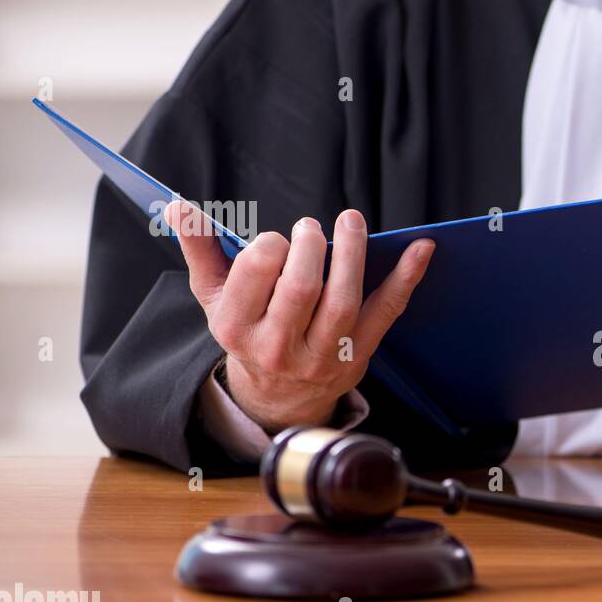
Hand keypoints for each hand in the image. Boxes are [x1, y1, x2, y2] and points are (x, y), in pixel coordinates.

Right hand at [165, 201, 432, 433]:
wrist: (279, 395)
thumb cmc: (248, 330)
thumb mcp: (215, 297)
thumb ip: (200, 250)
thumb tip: (179, 207)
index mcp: (237, 328)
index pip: (255, 281)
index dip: (270, 250)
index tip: (277, 238)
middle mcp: (280, 347)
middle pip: (302, 290)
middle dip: (310, 249)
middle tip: (312, 226)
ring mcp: (323, 354)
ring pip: (344, 301)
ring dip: (353, 255)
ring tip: (351, 221)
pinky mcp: (360, 353)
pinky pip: (387, 312)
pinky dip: (407, 278)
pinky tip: (422, 248)